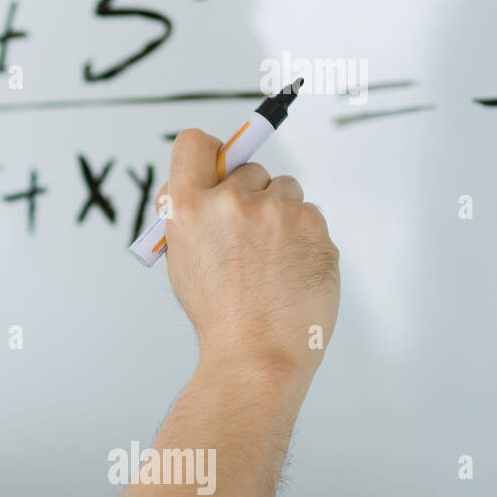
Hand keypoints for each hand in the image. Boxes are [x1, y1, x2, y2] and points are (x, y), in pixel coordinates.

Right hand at [153, 128, 340, 383]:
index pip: (194, 143)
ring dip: (280, 213)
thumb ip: (190, 215)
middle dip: (250, 194)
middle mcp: (231, 200)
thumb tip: (205, 184)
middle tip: (247, 237)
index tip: (216, 165)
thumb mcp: (182, 258)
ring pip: (284, 189)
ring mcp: (277, 211)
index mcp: (188, 207)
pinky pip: (309, 215)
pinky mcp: (314, 225)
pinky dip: (303, 237)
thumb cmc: (219, 313)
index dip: (206, 152)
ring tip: (271, 259)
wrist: (258, 353)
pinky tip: (290, 269)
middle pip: (248, 168)